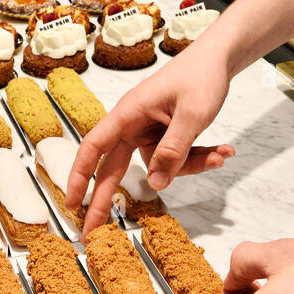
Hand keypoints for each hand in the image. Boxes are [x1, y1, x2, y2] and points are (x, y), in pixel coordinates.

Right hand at [67, 39, 235, 235]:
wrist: (219, 58)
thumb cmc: (200, 75)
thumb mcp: (191, 115)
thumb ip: (173, 151)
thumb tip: (156, 185)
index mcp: (128, 113)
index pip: (94, 147)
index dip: (79, 177)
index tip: (71, 205)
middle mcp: (133, 124)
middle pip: (115, 167)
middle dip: (110, 200)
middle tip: (96, 235)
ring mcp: (150, 131)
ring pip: (159, 165)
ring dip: (190, 165)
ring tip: (221, 154)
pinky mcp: (166, 135)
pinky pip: (176, 157)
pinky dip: (199, 157)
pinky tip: (222, 150)